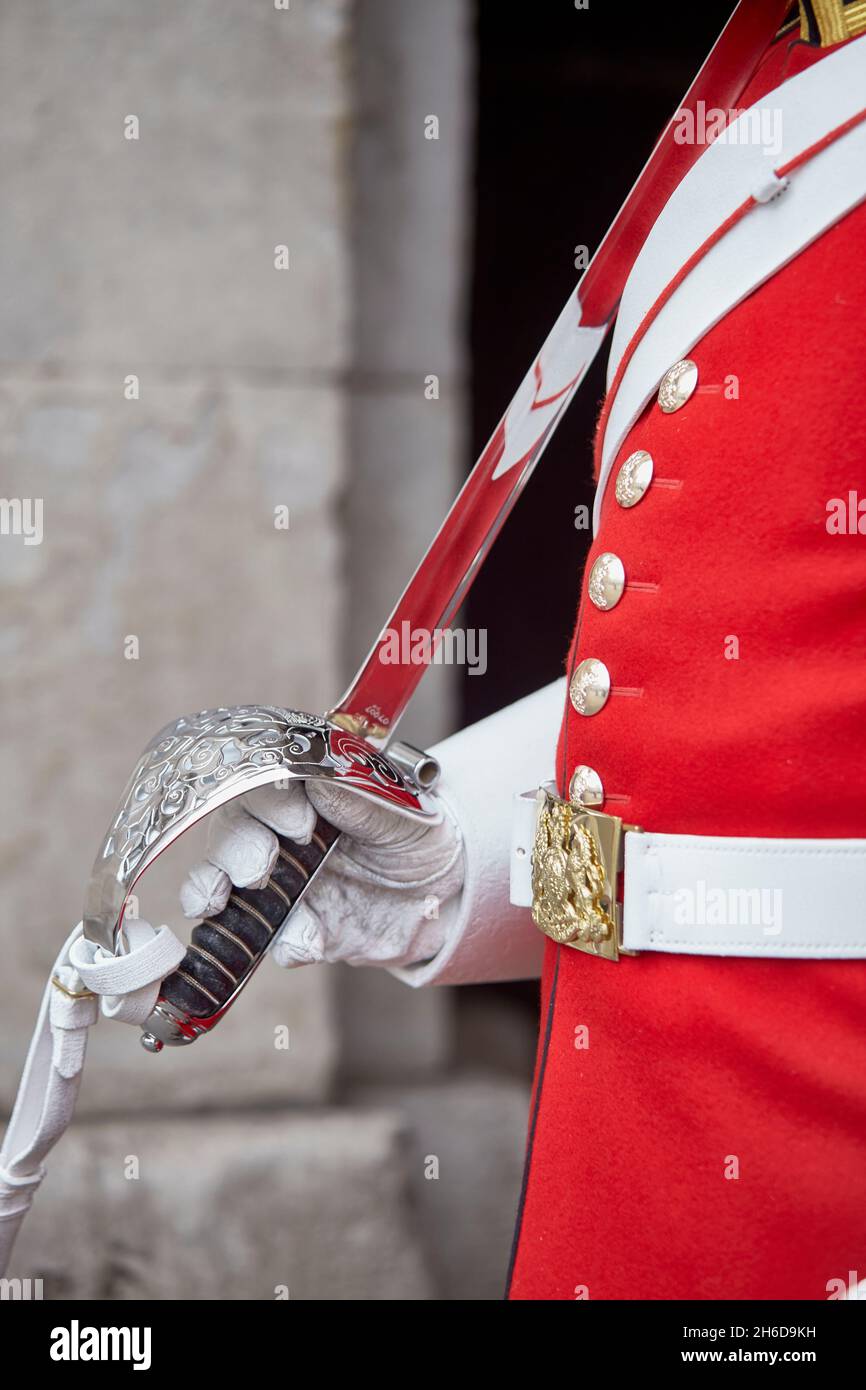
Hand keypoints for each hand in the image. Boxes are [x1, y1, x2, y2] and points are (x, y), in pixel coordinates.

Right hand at [179, 780, 463, 970]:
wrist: (445, 894)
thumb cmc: (416, 835)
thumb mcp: (402, 811)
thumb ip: (361, 800)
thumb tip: (318, 778)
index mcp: (301, 794)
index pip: (261, 784)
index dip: (268, 801)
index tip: (299, 820)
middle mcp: (278, 835)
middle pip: (230, 834)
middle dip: (234, 850)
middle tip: (259, 868)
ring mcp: (281, 885)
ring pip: (224, 886)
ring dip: (213, 892)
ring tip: (217, 904)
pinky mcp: (297, 930)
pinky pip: (276, 939)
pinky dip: (286, 942)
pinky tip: (309, 942)